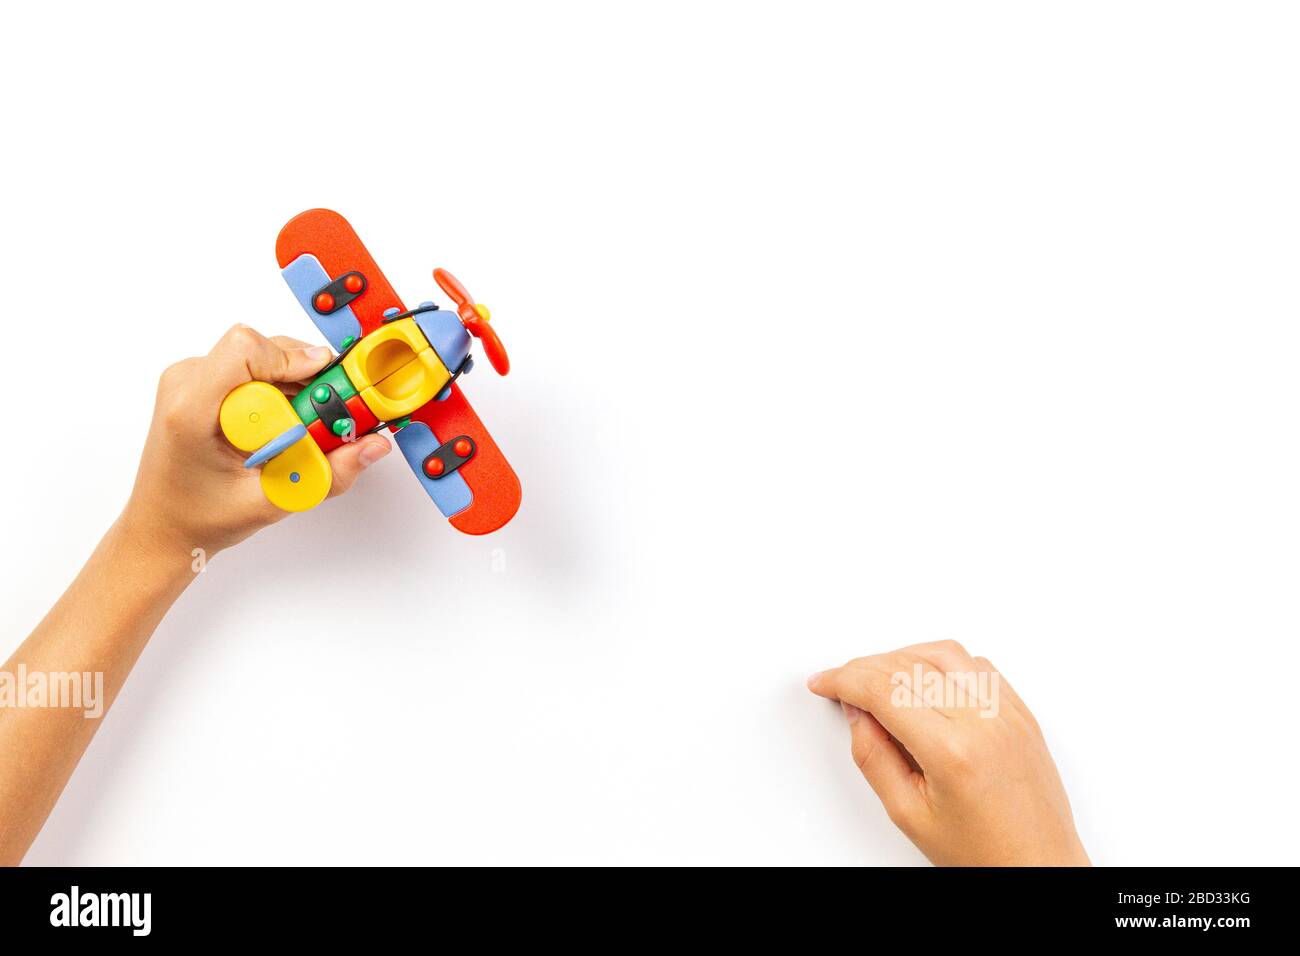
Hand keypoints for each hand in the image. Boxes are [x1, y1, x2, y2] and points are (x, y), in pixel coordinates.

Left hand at [121, 324, 391, 556]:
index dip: (292, 359)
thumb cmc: (201, 516)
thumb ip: (330, 474)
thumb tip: (372, 445)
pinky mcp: (202, 381)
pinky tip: (281, 422)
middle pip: (260, 348)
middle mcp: (187, 384)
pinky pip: (251, 366)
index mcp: (192, 410)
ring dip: (291, 385)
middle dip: (303, 378)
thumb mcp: (273, 500)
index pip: (245, 350)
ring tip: (299, 427)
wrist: (163, 526)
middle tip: (323, 417)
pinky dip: (278, 388)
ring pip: (260, 354)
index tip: (324, 385)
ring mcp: (191, 379)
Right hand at [807, 641, 1088, 865]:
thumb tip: (856, 712)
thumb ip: (873, 757)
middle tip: (843, 683)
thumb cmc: (984, 853)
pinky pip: (977, 665)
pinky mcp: (1021, 712)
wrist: (1039, 865)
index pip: (884, 690)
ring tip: (880, 679)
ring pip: (943, 653)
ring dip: (902, 657)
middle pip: (908, 666)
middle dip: (865, 668)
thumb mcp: (909, 813)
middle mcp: (985, 723)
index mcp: (953, 752)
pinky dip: (942, 661)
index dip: (844, 679)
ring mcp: (1008, 713)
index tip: (824, 682)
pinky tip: (924, 679)